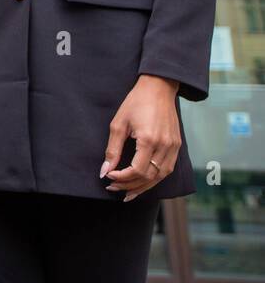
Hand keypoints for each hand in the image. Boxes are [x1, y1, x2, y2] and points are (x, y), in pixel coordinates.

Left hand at [101, 74, 180, 200]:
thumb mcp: (118, 124)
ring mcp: (173, 147)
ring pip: (160, 177)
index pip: (136, 170)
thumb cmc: (136, 103)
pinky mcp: (177, 146)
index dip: (121, 178)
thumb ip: (112, 150)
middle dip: (129, 186)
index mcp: (149, 140)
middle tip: (112, 188)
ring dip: (142, 187)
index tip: (108, 177)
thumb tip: (104, 171)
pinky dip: (154, 179)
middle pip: (148, 177)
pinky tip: (142, 183)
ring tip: (126, 193)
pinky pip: (167, 170)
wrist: (159, 89)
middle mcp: (165, 146)